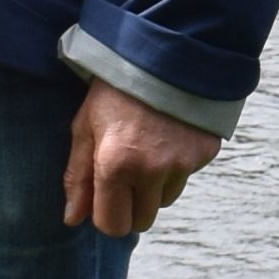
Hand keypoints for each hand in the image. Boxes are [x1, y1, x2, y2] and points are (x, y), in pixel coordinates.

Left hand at [65, 82, 220, 238]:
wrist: (164, 52)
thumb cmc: (115, 90)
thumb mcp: (85, 126)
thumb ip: (78, 177)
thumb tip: (73, 219)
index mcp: (115, 165)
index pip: (112, 225)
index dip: (105, 215)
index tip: (104, 198)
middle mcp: (152, 170)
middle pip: (142, 221)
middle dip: (130, 206)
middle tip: (124, 175)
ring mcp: (182, 163)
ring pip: (165, 200)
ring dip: (153, 186)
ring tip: (146, 149)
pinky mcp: (204, 153)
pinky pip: (186, 176)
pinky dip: (175, 165)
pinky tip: (167, 136)